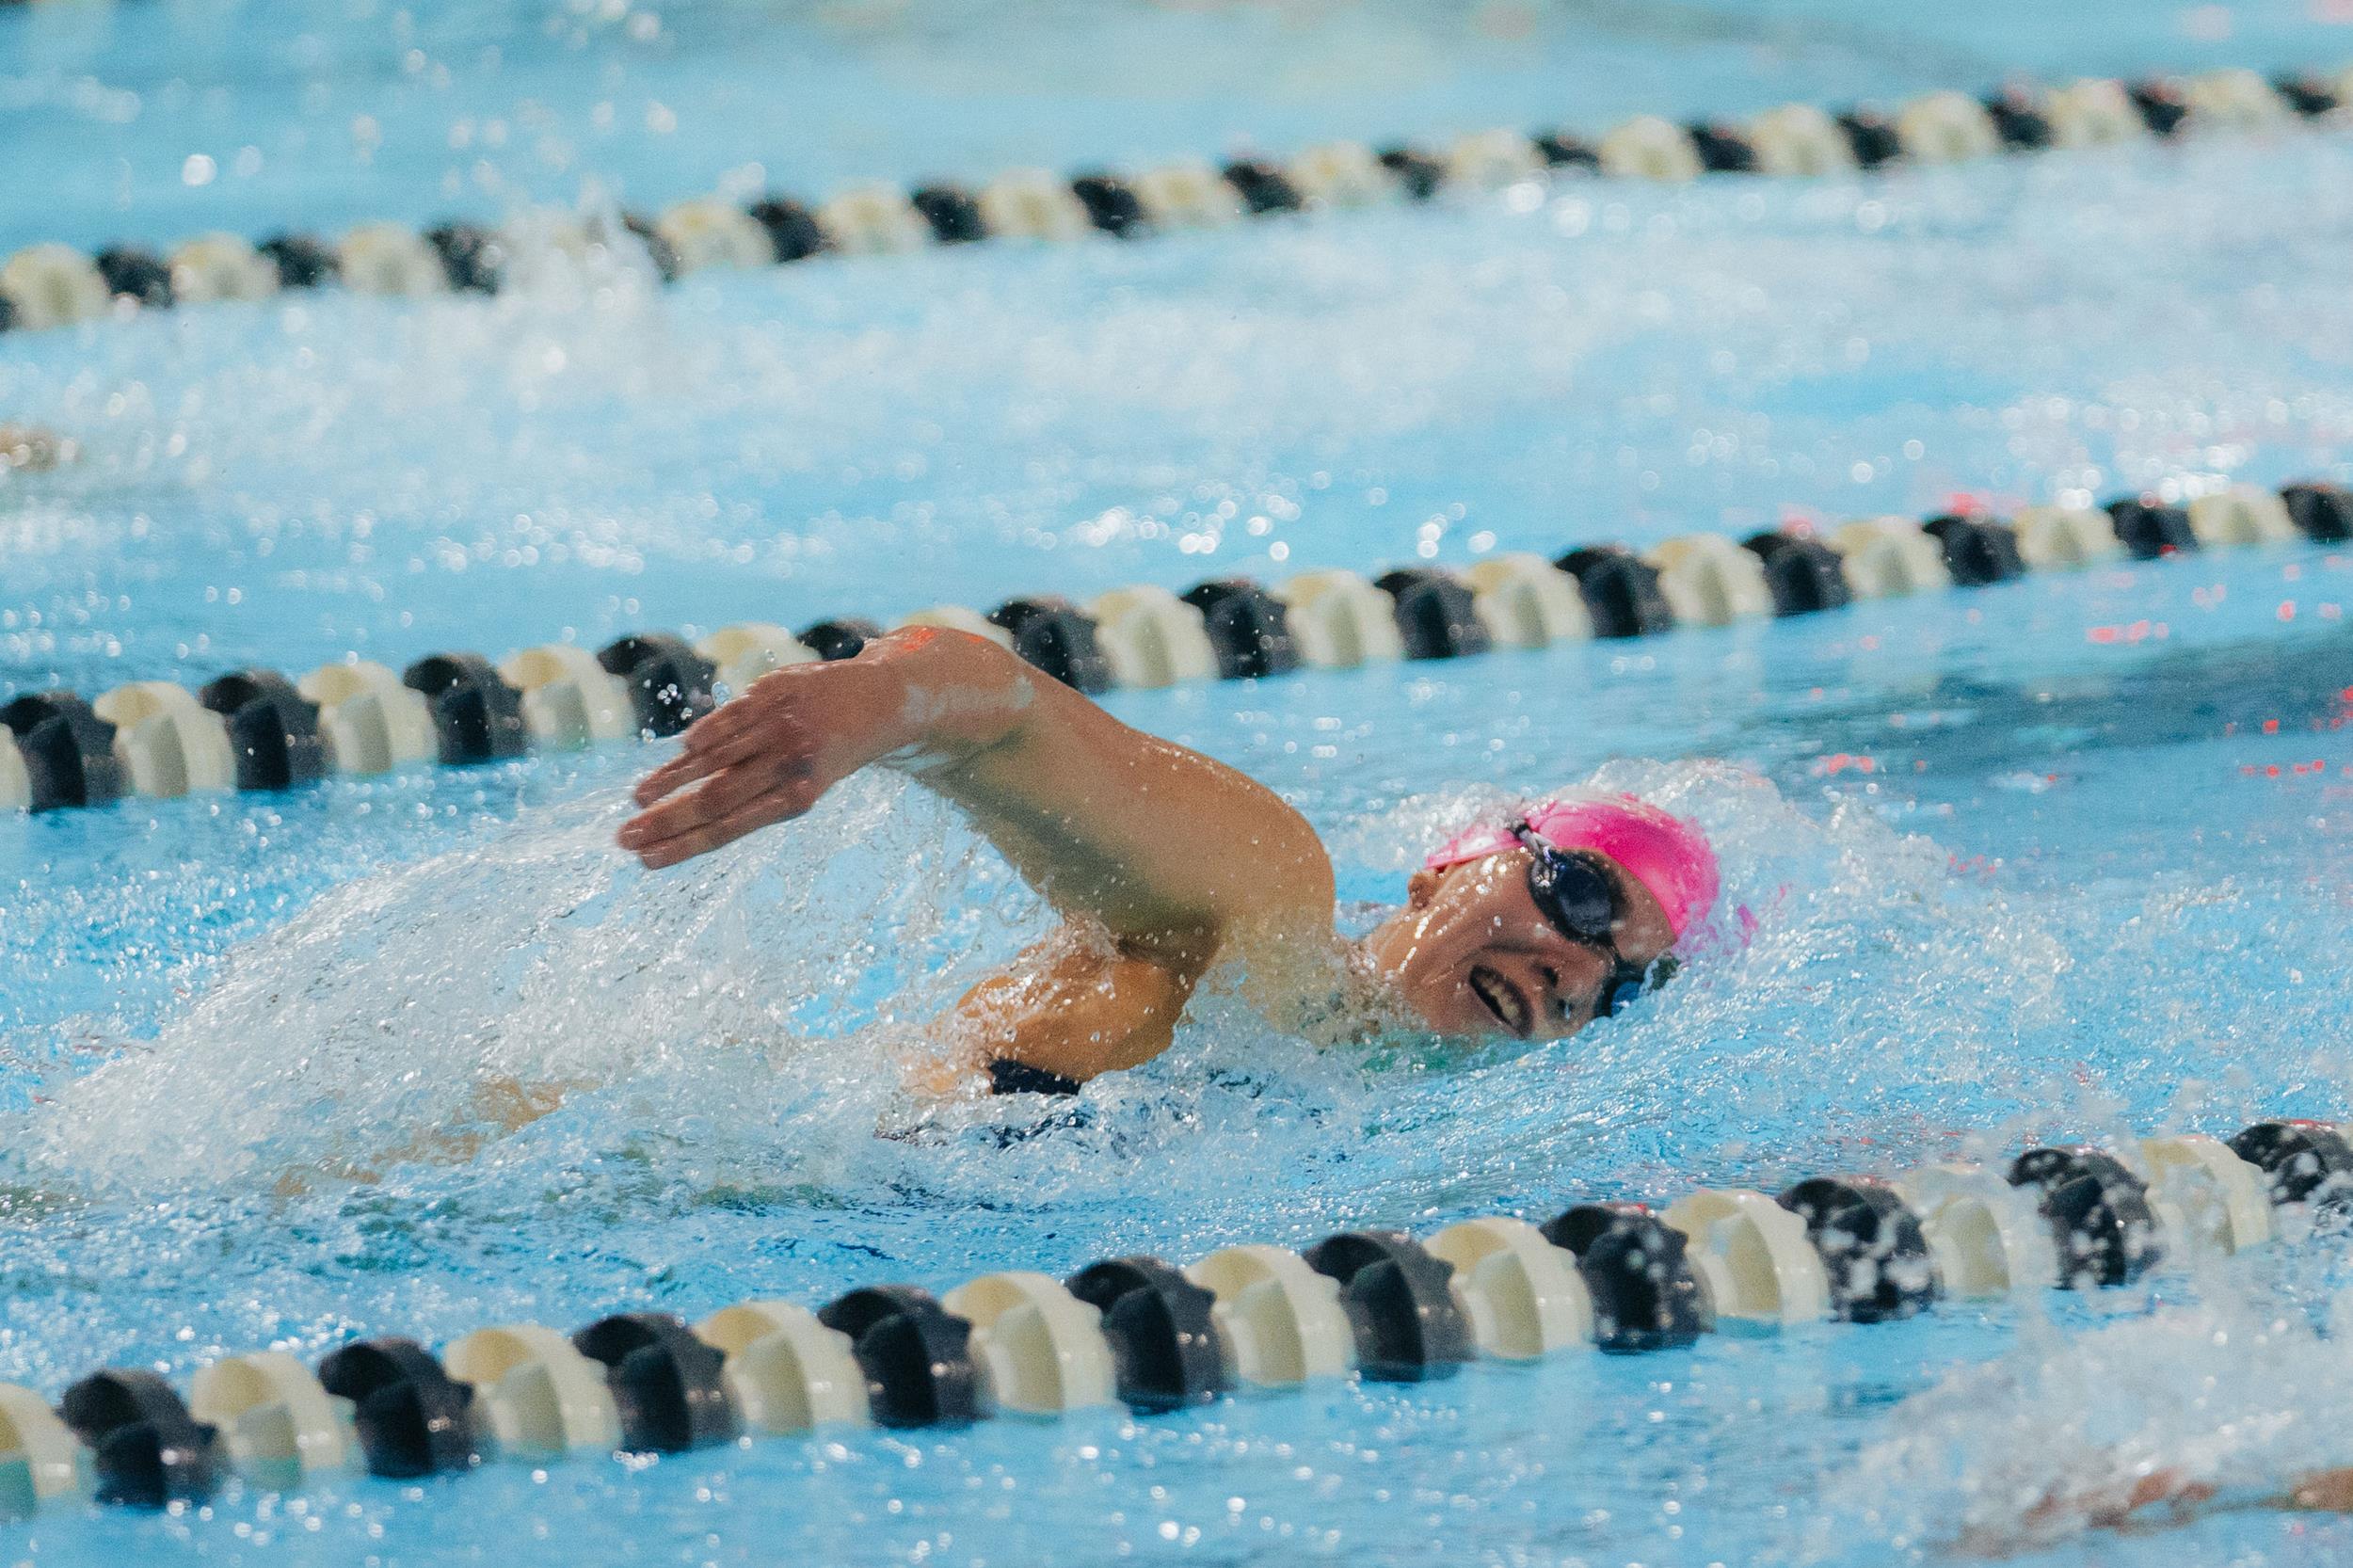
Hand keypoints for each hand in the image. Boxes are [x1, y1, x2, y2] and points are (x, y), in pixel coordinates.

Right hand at [617, 656, 907, 868]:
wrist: (881, 702)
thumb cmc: (827, 753)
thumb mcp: (803, 782)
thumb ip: (751, 795)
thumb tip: (685, 816)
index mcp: (798, 797)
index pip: (729, 827)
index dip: (684, 846)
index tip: (646, 861)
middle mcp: (789, 764)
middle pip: (715, 799)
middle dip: (665, 822)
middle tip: (623, 839)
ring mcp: (781, 726)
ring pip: (716, 757)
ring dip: (670, 781)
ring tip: (636, 800)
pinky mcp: (775, 691)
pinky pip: (730, 717)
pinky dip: (703, 737)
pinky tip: (679, 754)